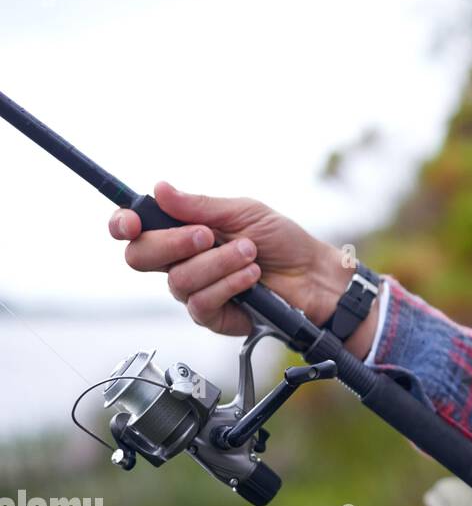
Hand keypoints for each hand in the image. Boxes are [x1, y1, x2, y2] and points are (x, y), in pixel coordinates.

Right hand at [108, 181, 376, 356]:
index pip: (136, 230)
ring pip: (177, 281)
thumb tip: (159, 189)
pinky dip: (229, 285)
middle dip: (173, 243)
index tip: (131, 222)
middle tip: (207, 235)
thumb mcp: (244, 212)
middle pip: (141, 258)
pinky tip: (252, 278)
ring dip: (218, 263)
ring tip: (251, 254)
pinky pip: (202, 304)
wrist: (314, 274)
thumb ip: (199, 206)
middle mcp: (182, 261)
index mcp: (183, 231)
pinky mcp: (213, 316)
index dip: (123, 225)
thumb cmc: (282, 241)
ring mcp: (196, 290)